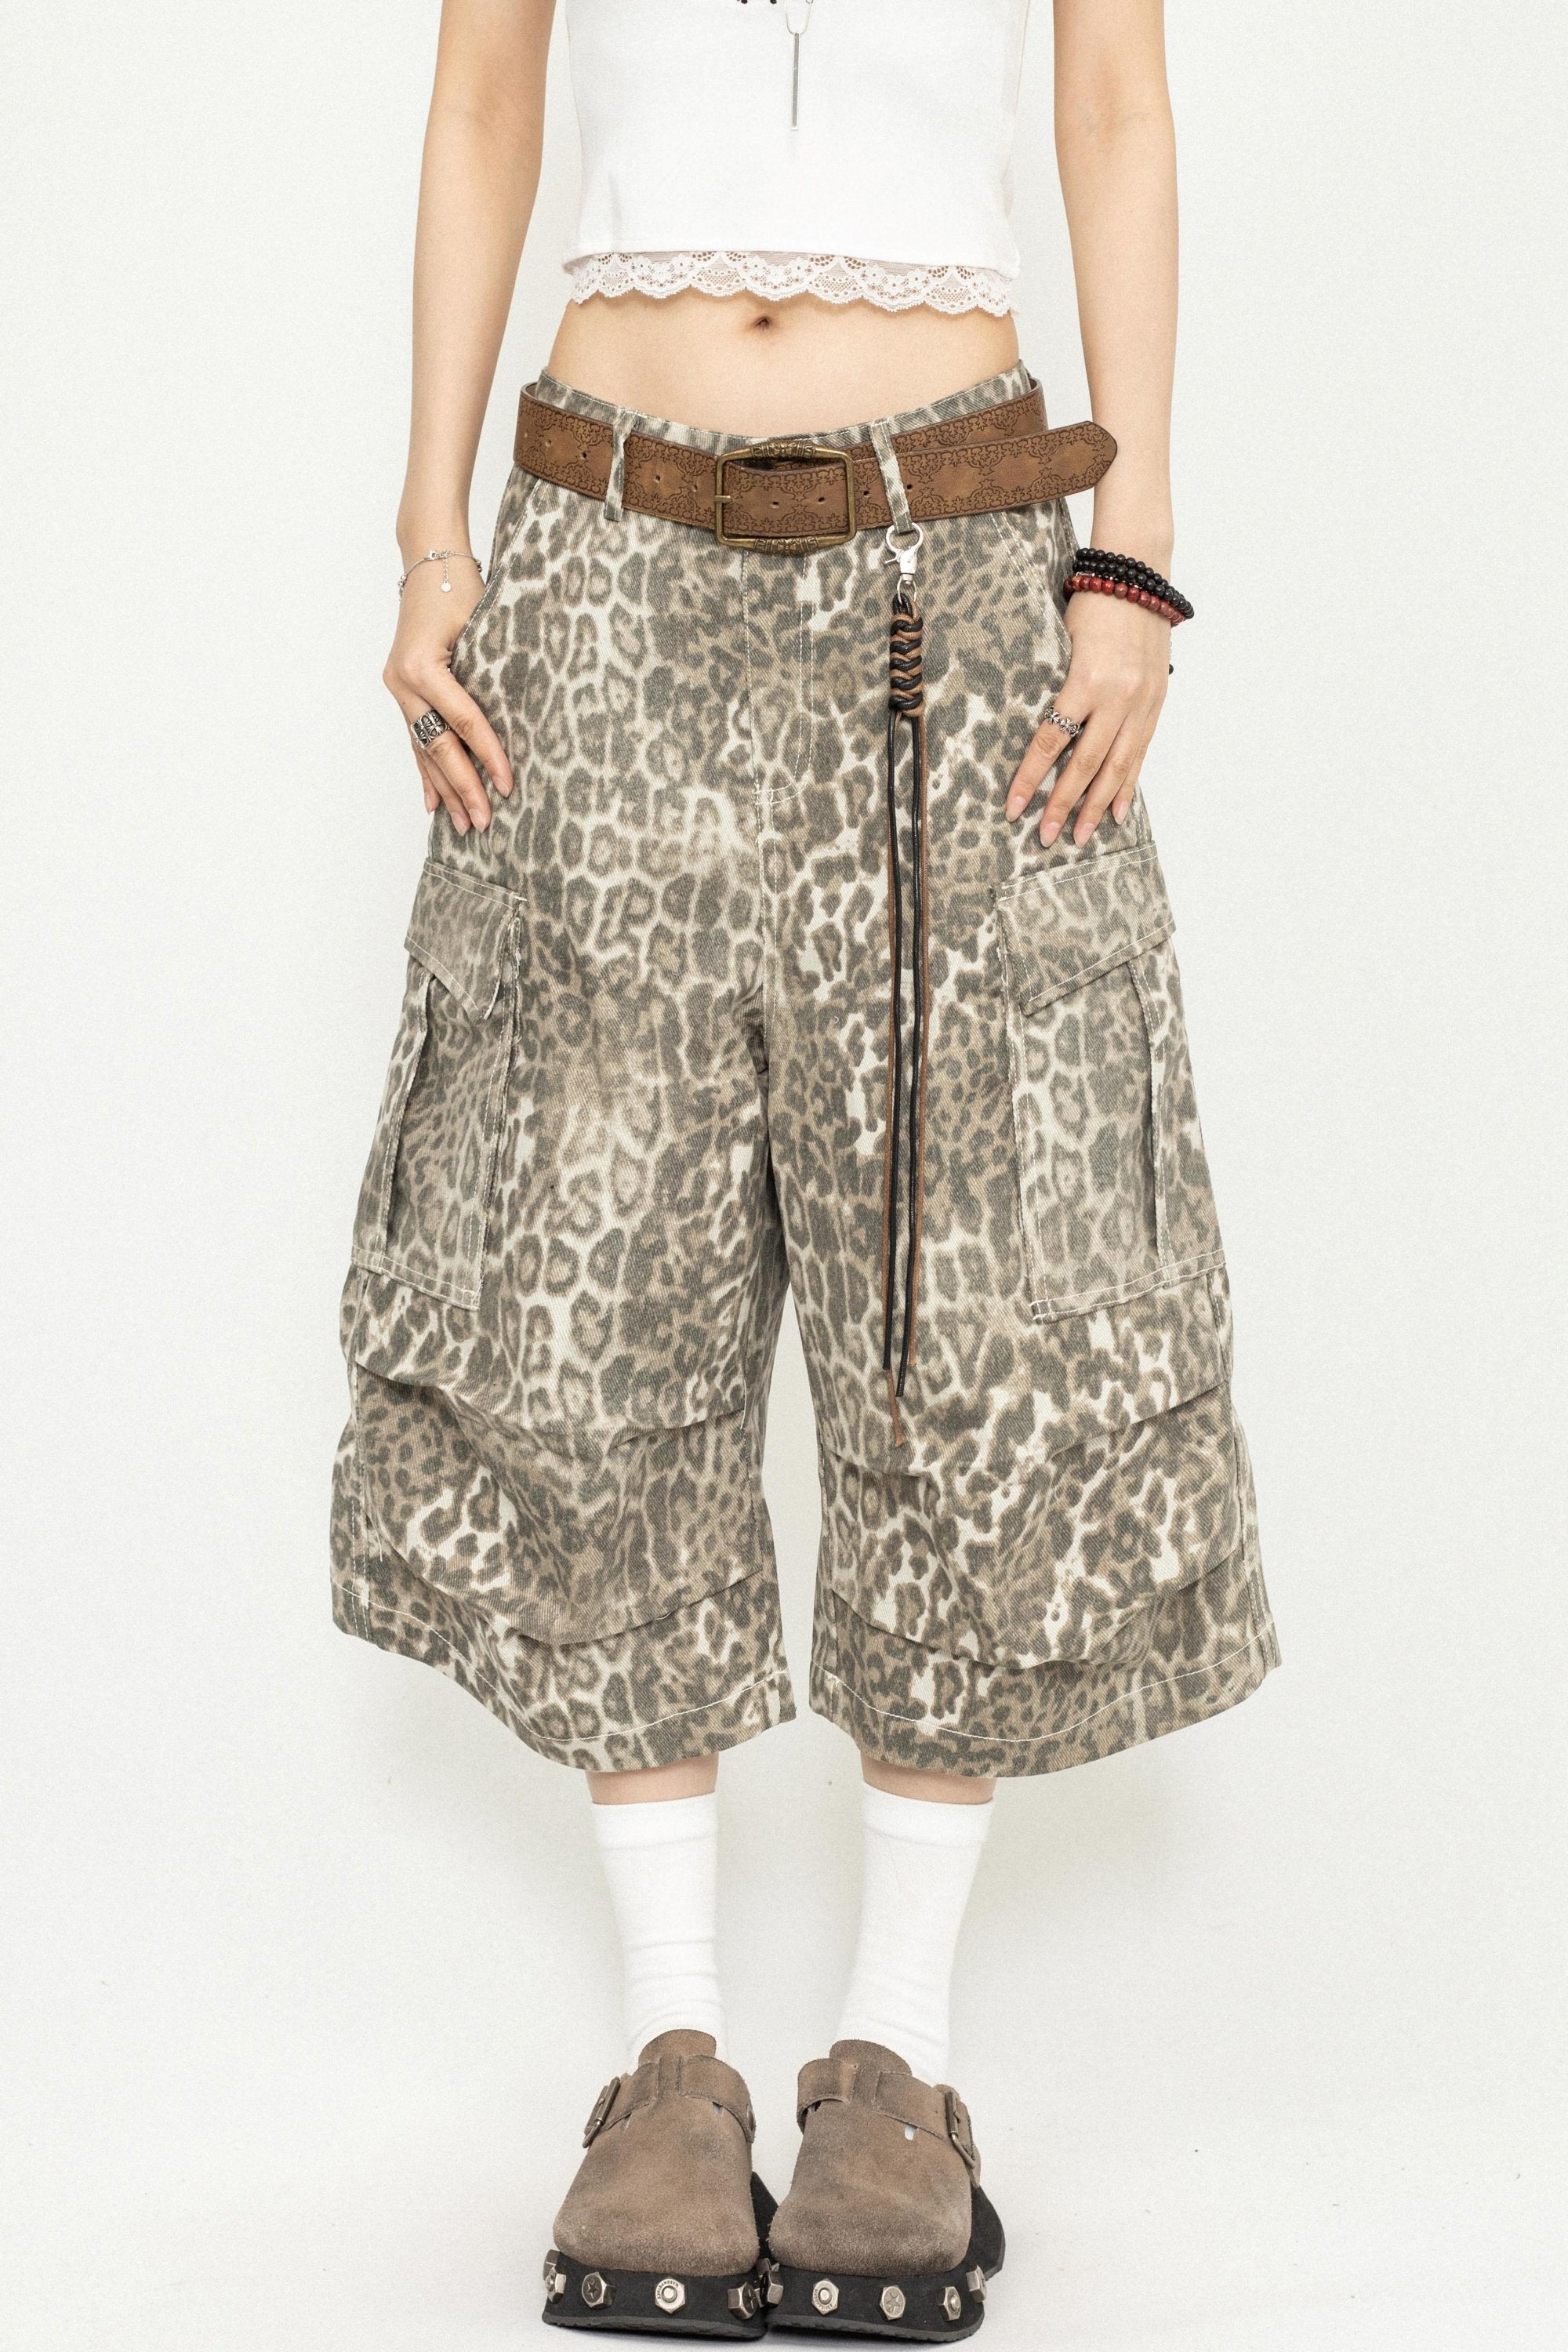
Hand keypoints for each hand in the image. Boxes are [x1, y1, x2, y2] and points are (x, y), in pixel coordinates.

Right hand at [383, 556, 513, 834]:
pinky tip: (431, 803)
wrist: (428, 563)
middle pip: (438, 745)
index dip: (488, 755)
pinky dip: (425, 771)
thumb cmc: (461, 588)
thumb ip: (492, 674)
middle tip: (483, 822)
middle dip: (463, 787)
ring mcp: (398, 688)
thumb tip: (520, 725)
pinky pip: (415, 739)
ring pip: (423, 749)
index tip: (508, 785)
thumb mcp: (482, 626)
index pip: (463, 721)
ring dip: (443, 789)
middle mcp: (403, 681)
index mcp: (423, 665)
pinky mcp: (401, 691)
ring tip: (461, 825)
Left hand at [1005, 589, 1170, 844]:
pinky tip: (1116, 811)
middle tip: (1045, 837)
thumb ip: (1053, 687)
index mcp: (1085, 680)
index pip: (1052, 742)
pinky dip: (1127, 785)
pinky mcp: (1155, 704)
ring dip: (1096, 806)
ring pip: (1116, 767)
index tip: (1014, 808)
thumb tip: (1032, 729)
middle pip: (1085, 765)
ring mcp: (1141, 703)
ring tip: (1081, 836)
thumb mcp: (1061, 642)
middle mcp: (1117, 697)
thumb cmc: (1092, 605)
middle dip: (1063, 805)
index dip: (1030, 778)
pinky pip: (1140, 754)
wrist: (1139, 578)